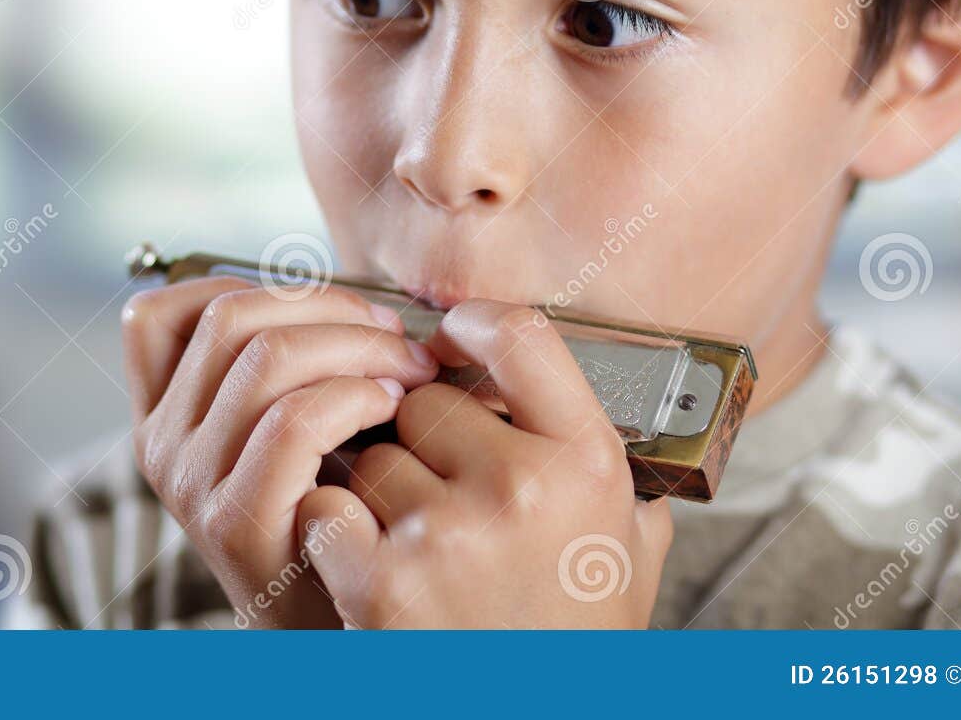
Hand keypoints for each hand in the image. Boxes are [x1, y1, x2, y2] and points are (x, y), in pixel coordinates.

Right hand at [122, 275, 437, 627]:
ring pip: (266, 358)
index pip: (166, 311)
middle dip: (329, 306)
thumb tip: (364, 299)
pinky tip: (392, 407)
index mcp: (165, 414)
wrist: (335, 630)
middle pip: (230, 317)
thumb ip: (299, 366)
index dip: (250, 287)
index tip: (328, 307)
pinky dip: (355, 396)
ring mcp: (191, 486)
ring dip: (358, 347)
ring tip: (408, 372)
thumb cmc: (338, 513)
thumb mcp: (295, 431)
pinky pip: (294, 422)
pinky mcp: (235, 523)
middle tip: (396, 337)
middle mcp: (161, 445)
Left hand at [297, 300, 672, 627]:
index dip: (475, 324)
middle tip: (439, 491)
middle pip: (426, 401)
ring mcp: (449, 533)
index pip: (523, 337)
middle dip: (419, 437)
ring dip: (375, 488)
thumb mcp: (634, 548)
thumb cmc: (580, 636)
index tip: (452, 333)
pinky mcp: (383, 582)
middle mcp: (524, 486)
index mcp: (590, 463)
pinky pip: (327, 506)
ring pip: (371, 454)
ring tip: (412, 542)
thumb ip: (626, 473)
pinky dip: (330, 529)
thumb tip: (612, 404)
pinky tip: (360, 560)